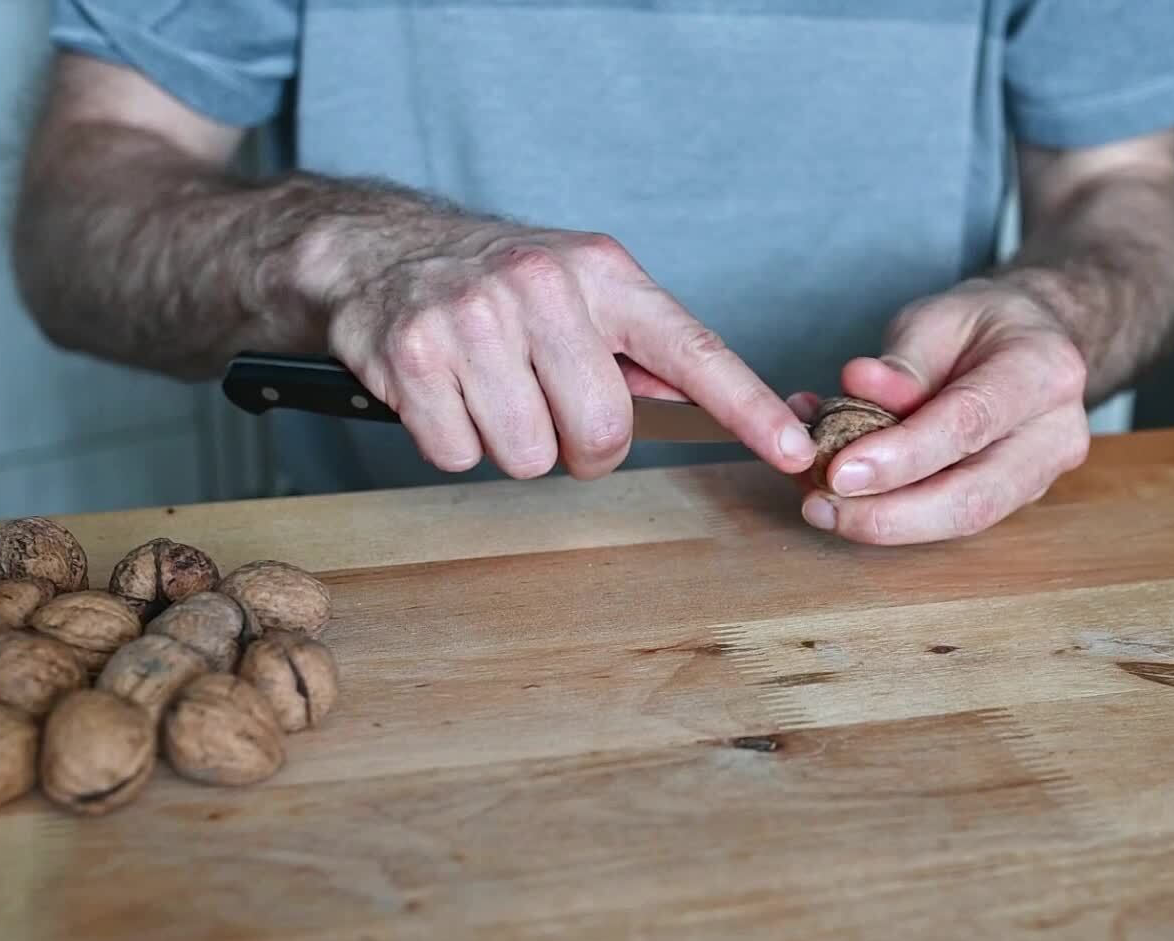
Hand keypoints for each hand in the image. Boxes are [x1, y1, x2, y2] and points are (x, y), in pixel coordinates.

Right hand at [305, 218, 815, 479]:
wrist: (378, 249)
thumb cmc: (496, 282)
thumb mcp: (579, 288)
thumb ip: (639, 348)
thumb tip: (710, 412)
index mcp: (604, 274)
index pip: (693, 348)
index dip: (749, 407)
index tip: (795, 450)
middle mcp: (544, 287)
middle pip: (603, 431)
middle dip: (581, 448)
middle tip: (550, 414)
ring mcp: (475, 319)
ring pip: (527, 456)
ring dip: (510, 446)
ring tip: (488, 393)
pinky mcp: (413, 356)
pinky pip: (458, 457)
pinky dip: (450, 442)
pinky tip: (443, 395)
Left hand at [793, 279, 1090, 544]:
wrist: (1029, 344)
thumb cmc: (981, 326)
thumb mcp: (939, 318)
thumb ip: (904, 361)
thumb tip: (858, 387)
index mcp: (1043, 372)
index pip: (967, 423)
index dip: (900, 455)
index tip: (839, 471)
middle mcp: (1055, 434)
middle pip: (973, 498)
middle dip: (890, 515)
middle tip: (820, 507)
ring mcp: (1040, 477)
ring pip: (963, 522)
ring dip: (885, 522)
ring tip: (821, 506)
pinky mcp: (1013, 501)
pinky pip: (951, 518)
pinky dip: (893, 513)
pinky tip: (843, 500)